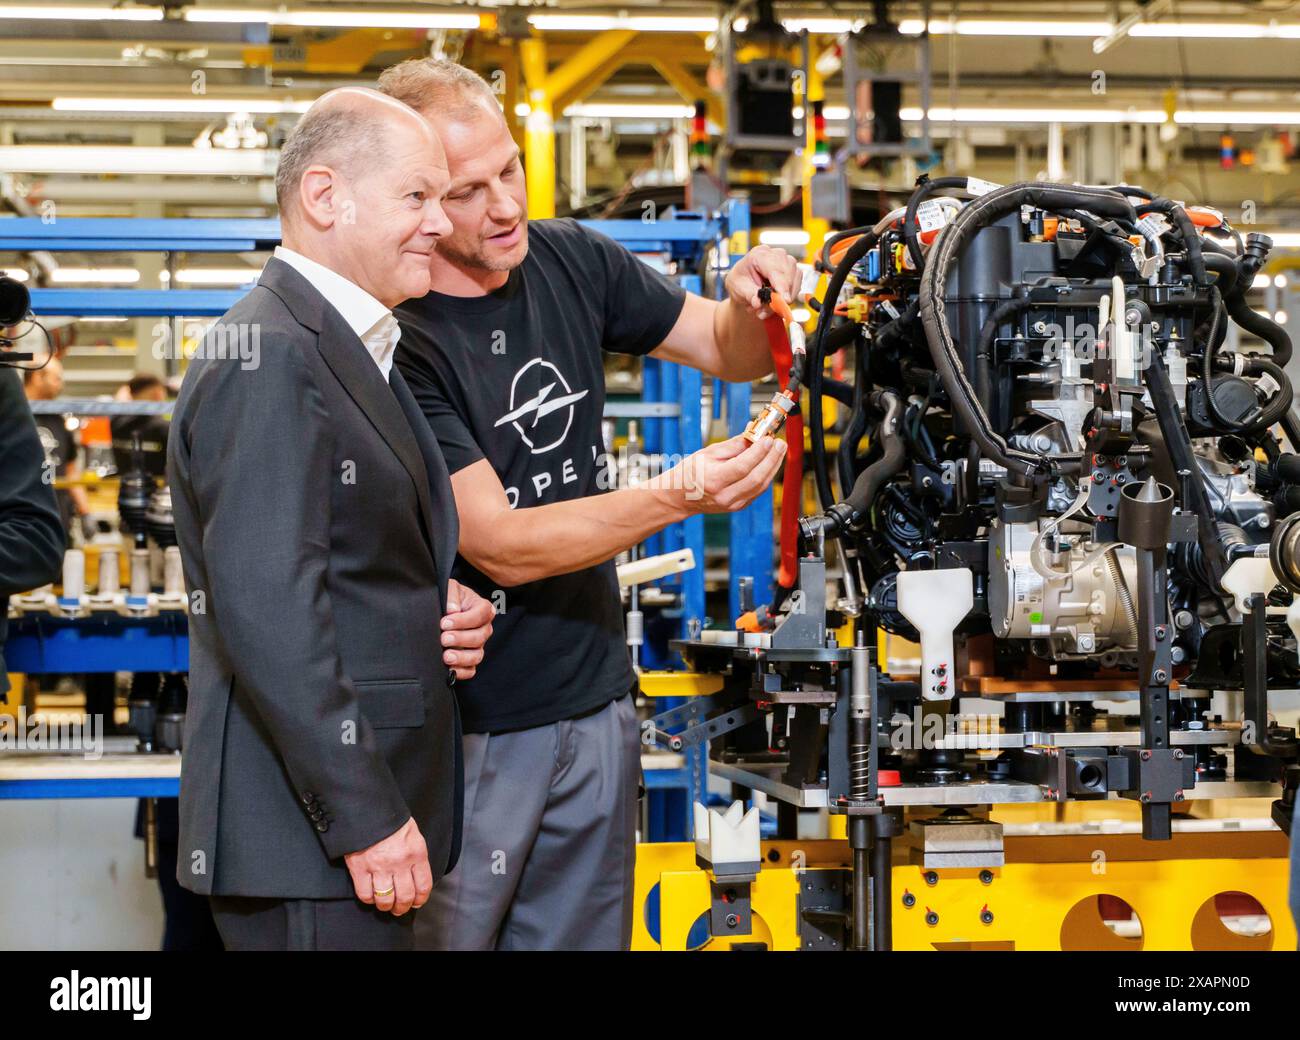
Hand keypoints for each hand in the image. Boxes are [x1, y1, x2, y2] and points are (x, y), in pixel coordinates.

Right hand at [344, 817, 431, 916]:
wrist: (367, 807)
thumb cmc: (391, 819)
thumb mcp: (412, 833)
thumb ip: (415, 854)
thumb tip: (416, 875)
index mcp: (416, 853)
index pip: (424, 885)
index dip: (420, 899)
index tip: (417, 903)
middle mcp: (400, 863)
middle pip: (405, 897)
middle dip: (403, 907)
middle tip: (399, 909)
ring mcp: (379, 867)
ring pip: (385, 899)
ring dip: (386, 906)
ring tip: (385, 905)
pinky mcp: (359, 868)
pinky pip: (365, 894)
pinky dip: (368, 899)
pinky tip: (370, 896)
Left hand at [441, 578, 493, 680]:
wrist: (441, 611)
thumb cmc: (448, 598)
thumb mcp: (449, 588)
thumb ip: (451, 594)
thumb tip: (452, 610)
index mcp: (483, 608)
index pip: (481, 614)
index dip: (464, 620)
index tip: (445, 622)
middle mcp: (484, 628)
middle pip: (480, 636)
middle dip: (461, 639)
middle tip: (443, 638)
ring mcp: (478, 645)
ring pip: (477, 655)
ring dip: (462, 657)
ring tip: (446, 656)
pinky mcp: (469, 660)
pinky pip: (471, 670)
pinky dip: (461, 672)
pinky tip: (449, 669)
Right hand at [655, 434, 786, 513]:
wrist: (678, 498)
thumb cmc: (689, 474)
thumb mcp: (708, 453)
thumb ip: (734, 445)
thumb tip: (754, 434)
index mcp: (714, 481)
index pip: (742, 466)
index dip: (759, 452)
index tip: (768, 439)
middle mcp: (725, 496)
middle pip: (757, 478)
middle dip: (772, 459)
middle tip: (780, 443)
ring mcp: (732, 504)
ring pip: (761, 486)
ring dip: (773, 467)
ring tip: (778, 451)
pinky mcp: (738, 507)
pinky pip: (758, 491)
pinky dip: (766, 476)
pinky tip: (769, 463)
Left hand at [724, 244, 800, 319]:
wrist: (743, 283)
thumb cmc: (740, 281)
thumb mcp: (738, 289)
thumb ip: (749, 295)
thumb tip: (758, 303)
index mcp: (759, 254)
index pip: (775, 269)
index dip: (782, 285)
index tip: (785, 300)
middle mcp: (776, 254)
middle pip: (788, 274)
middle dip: (781, 295)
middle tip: (767, 310)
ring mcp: (787, 262)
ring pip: (794, 282)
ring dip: (783, 299)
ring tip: (765, 308)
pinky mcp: (793, 271)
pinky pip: (797, 286)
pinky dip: (787, 298)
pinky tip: (774, 301)